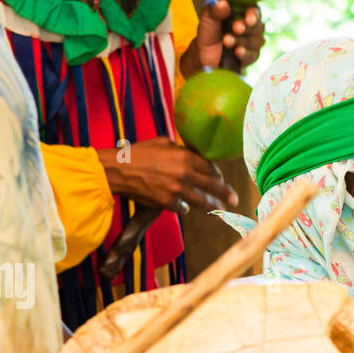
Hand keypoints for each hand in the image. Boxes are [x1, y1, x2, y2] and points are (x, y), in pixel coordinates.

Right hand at [97, 137, 236, 211]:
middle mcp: (184, 174)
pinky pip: (183, 208)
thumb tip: (194, 156)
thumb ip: (181, 150)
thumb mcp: (162, 143)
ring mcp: (177, 190)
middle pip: (213, 186)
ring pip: (202, 201)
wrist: (118, 170)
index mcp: (184, 156)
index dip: (218, 175)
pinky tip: (184, 206)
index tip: (222, 180)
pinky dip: (184, 207)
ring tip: (220, 209)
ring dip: (212, 206)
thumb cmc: (138, 153)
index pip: (210, 168)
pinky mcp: (168, 203)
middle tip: (235, 199)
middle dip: (226, 194)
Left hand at [181, 0, 265, 77]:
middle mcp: (251, 28)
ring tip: (226, 41)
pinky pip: (252, 55)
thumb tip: (223, 4)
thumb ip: (215, 11)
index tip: (248, 19)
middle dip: (247, 27)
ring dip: (242, 40)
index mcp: (242, 14)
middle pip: (258, 26)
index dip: (253, 14)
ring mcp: (252, 43)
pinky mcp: (250, 57)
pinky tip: (237, 51)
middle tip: (236, 28)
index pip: (254, 11)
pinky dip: (245, 53)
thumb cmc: (208, 35)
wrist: (204, 57)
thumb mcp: (207, 20)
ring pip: (256, 41)